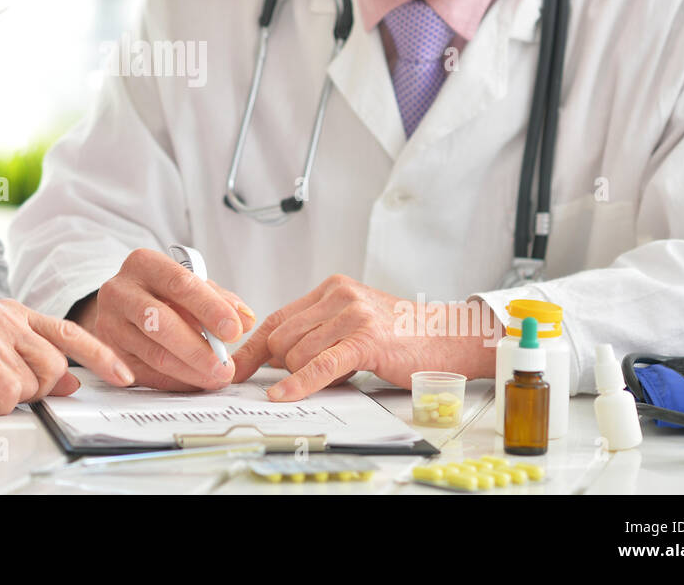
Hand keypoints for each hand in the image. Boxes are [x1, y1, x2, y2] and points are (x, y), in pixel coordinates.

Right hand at [0, 300, 134, 412]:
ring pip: (36, 383)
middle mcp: (8, 317)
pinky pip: (10, 395)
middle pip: (57, 367)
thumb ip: (29, 360)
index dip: (102, 356)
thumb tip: (71, 383)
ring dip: (11, 398)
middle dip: (38, 390)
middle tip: (3, 390)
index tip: (125, 375)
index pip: (70, 332)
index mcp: (14, 312)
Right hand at [75, 248, 255, 390]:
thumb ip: (220, 299)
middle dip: (198, 348)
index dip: (209, 308)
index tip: (234, 330)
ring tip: (215, 378)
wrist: (123, 303)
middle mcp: (119, 290)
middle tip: (225, 366)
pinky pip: (135, 370)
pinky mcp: (106, 351)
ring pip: (152, 352)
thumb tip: (245, 320)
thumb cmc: (163, 293)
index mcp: (143, 264)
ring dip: (189, 370)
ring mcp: (108, 322)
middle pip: (160, 321)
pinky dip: (159, 378)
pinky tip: (175, 380)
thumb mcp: (191, 285)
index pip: (179, 284)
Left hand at [230, 275, 497, 400]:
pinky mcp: (365, 340)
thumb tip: (273, 356)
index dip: (252, 347)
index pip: (276, 318)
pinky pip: (320, 365)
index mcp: (331, 288)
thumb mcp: (352, 322)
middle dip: (286, 365)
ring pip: (297, 353)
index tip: (234, 367)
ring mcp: (352, 315)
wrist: (448, 337)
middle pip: (281, 338)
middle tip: (311, 375)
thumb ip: (316, 331)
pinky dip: (299, 383)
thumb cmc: (402, 335)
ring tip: (341, 373)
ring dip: (306, 374)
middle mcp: (338, 295)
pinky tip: (283, 395)